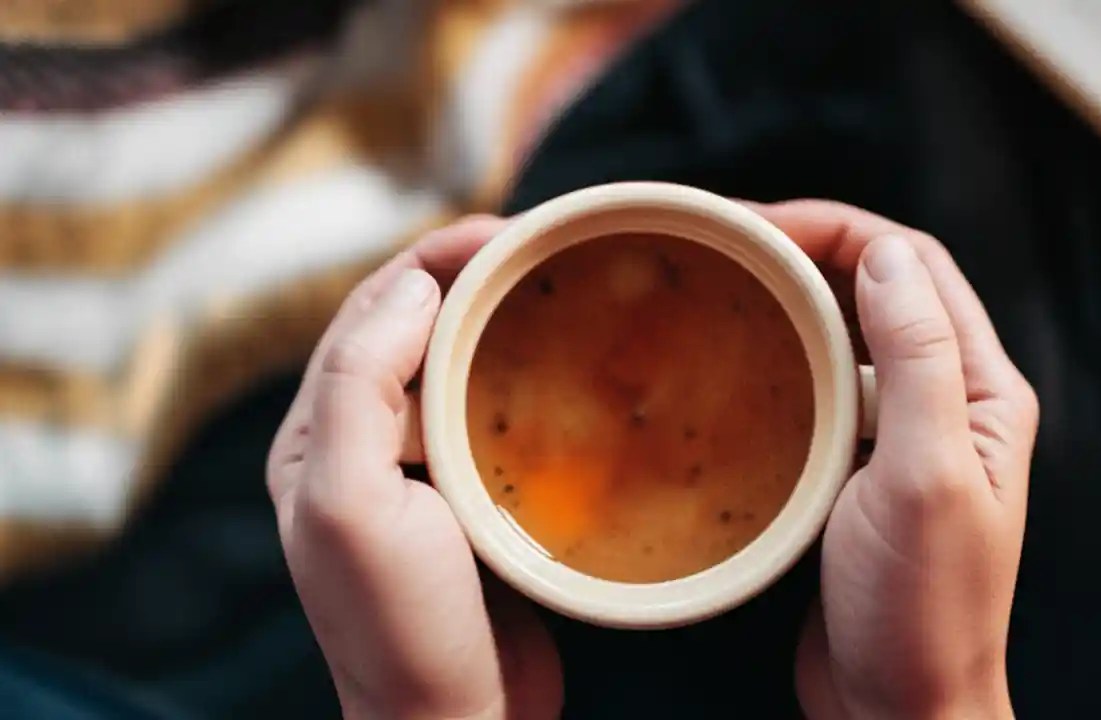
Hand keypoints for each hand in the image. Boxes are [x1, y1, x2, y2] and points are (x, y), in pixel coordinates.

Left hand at [267, 217, 562, 719]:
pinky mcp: (479, 499)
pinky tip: (578, 365)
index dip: (434, 257)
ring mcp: (425, 471)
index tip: (509, 230)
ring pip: (465, 364)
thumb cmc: (398, 627)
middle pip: (421, 327)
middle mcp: (364, 443)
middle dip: (476, 273)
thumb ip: (360, 386)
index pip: (371, 312)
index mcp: (319, 434)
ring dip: (509, 317)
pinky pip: (504, 415)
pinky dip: (535, 376)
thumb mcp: (349, 501)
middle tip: (550, 243)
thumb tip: (413, 287)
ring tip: (567, 286)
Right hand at [757, 202, 1037, 718]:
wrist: (901, 710)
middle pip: (875, 289)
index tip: (755, 222)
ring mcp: (898, 438)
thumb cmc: (923, 610)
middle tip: (719, 246)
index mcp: (980, 389)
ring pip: (841, 336)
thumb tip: (885, 253)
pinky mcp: (854, 473)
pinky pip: (816, 393)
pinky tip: (728, 369)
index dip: (837, 227)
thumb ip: (919, 359)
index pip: (912, 263)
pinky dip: (774, 363)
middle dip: (801, 252)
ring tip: (716, 289)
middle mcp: (946, 401)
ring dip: (785, 303)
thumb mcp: (925, 476)